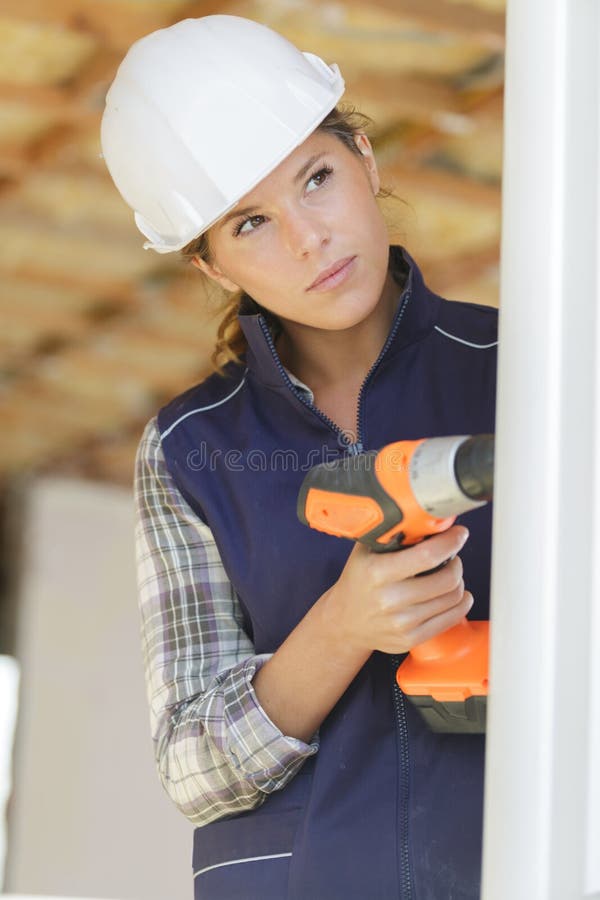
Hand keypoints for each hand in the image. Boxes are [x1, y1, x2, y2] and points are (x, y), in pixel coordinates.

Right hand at [322, 525, 472, 654]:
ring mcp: (402, 623)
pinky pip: (451, 619)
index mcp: (377, 572)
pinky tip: (456, 594)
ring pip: (453, 598)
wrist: (344, 622)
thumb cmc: (359, 581)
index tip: (459, 534)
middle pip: (447, 579)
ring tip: (449, 574)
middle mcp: (390, 599)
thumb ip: (391, 533)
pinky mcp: (411, 639)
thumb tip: (427, 517)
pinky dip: (461, 603)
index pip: (428, 555)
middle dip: (456, 562)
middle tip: (451, 556)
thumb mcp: (365, 551)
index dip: (451, 542)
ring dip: (458, 581)